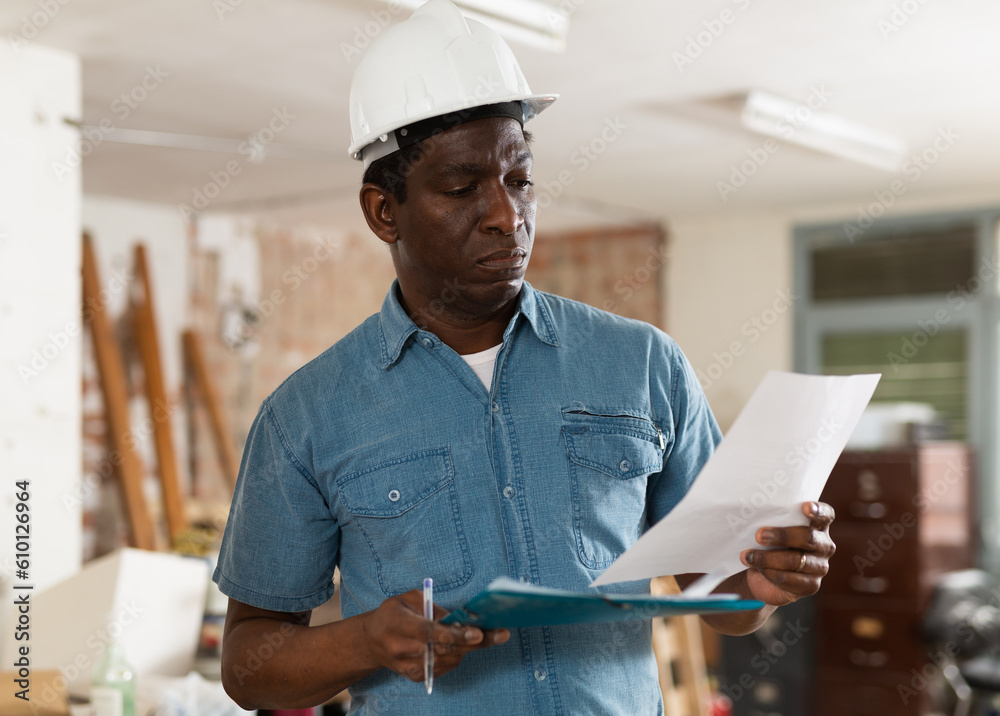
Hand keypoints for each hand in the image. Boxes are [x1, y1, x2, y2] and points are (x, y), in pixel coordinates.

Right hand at [360, 590, 509, 680]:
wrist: (371, 642)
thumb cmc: (393, 614)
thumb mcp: (408, 599)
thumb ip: (433, 607)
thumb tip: (460, 618)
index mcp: (399, 624)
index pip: (430, 632)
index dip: (455, 633)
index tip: (478, 633)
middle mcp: (402, 649)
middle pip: (445, 649)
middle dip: (475, 641)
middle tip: (501, 633)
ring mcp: (410, 667)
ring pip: (450, 659)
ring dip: (469, 646)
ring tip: (483, 633)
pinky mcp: (417, 677)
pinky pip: (447, 666)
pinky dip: (459, 654)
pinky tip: (462, 643)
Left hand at [739, 501, 835, 606]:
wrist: (763, 574)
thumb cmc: (768, 544)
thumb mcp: (770, 529)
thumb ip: (771, 521)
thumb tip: (752, 515)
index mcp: (817, 525)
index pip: (826, 515)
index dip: (817, 511)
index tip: (804, 507)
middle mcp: (823, 545)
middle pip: (808, 538)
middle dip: (782, 536)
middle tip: (759, 535)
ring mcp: (820, 567)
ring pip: (795, 560)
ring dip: (767, 558)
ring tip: (748, 556)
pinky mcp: (811, 586)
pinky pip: (789, 579)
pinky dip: (770, 573)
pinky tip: (758, 569)